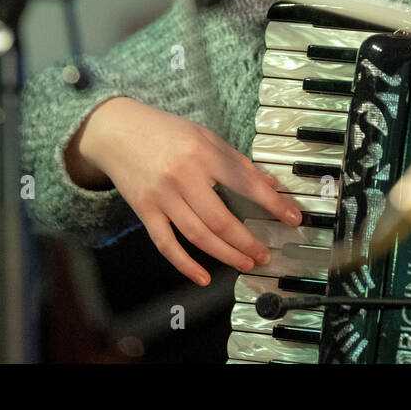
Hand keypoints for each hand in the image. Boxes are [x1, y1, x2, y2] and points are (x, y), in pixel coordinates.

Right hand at [67, 97, 303, 285]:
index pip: (246, 183)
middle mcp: (183, 177)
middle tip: (264, 254)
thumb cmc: (166, 132)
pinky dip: (185, 265)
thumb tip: (269, 184)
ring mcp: (162, 197)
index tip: (292, 218)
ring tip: (246, 263)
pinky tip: (203, 278)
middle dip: (247, 242)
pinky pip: (166, 244)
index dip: (273, 204)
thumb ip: (237, 162)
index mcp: (203, 154)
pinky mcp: (145, 212)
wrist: (117, 131)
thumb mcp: (205, 137)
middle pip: (221, 220)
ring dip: (226, 255)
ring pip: (198, 236)